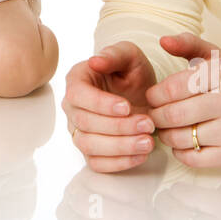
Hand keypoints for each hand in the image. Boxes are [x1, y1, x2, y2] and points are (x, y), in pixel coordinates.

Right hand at [62, 41, 159, 172]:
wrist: (141, 93)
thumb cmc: (131, 72)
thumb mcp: (129, 56)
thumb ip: (114, 55)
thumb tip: (94, 61)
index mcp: (77, 80)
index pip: (78, 95)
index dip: (101, 104)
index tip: (127, 107)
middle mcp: (72, 107)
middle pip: (85, 123)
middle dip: (119, 127)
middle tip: (148, 124)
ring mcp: (78, 130)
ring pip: (89, 146)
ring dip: (120, 147)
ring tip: (148, 142)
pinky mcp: (91, 150)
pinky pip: (97, 164)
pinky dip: (119, 163)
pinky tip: (141, 155)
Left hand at [146, 32, 220, 167]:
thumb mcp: (215, 59)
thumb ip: (188, 44)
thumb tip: (163, 40)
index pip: (172, 88)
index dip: (155, 95)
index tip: (153, 97)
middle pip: (173, 115)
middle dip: (156, 116)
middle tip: (155, 115)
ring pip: (180, 138)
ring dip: (165, 134)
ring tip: (167, 127)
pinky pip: (191, 158)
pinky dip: (179, 151)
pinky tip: (183, 141)